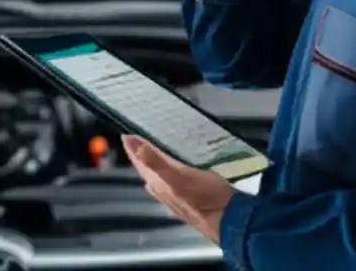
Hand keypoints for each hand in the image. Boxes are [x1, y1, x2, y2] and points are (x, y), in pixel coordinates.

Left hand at [122, 135, 236, 244]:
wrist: (229, 221)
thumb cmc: (205, 198)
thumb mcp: (179, 176)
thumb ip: (157, 163)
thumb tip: (136, 148)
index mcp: (159, 183)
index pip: (140, 163)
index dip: (133, 149)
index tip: (126, 135)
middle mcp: (163, 192)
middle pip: (146, 171)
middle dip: (140, 156)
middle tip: (135, 142)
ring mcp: (176, 197)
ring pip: (157, 178)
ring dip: (152, 164)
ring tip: (150, 154)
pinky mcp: (189, 199)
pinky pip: (171, 182)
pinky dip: (167, 173)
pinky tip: (172, 174)